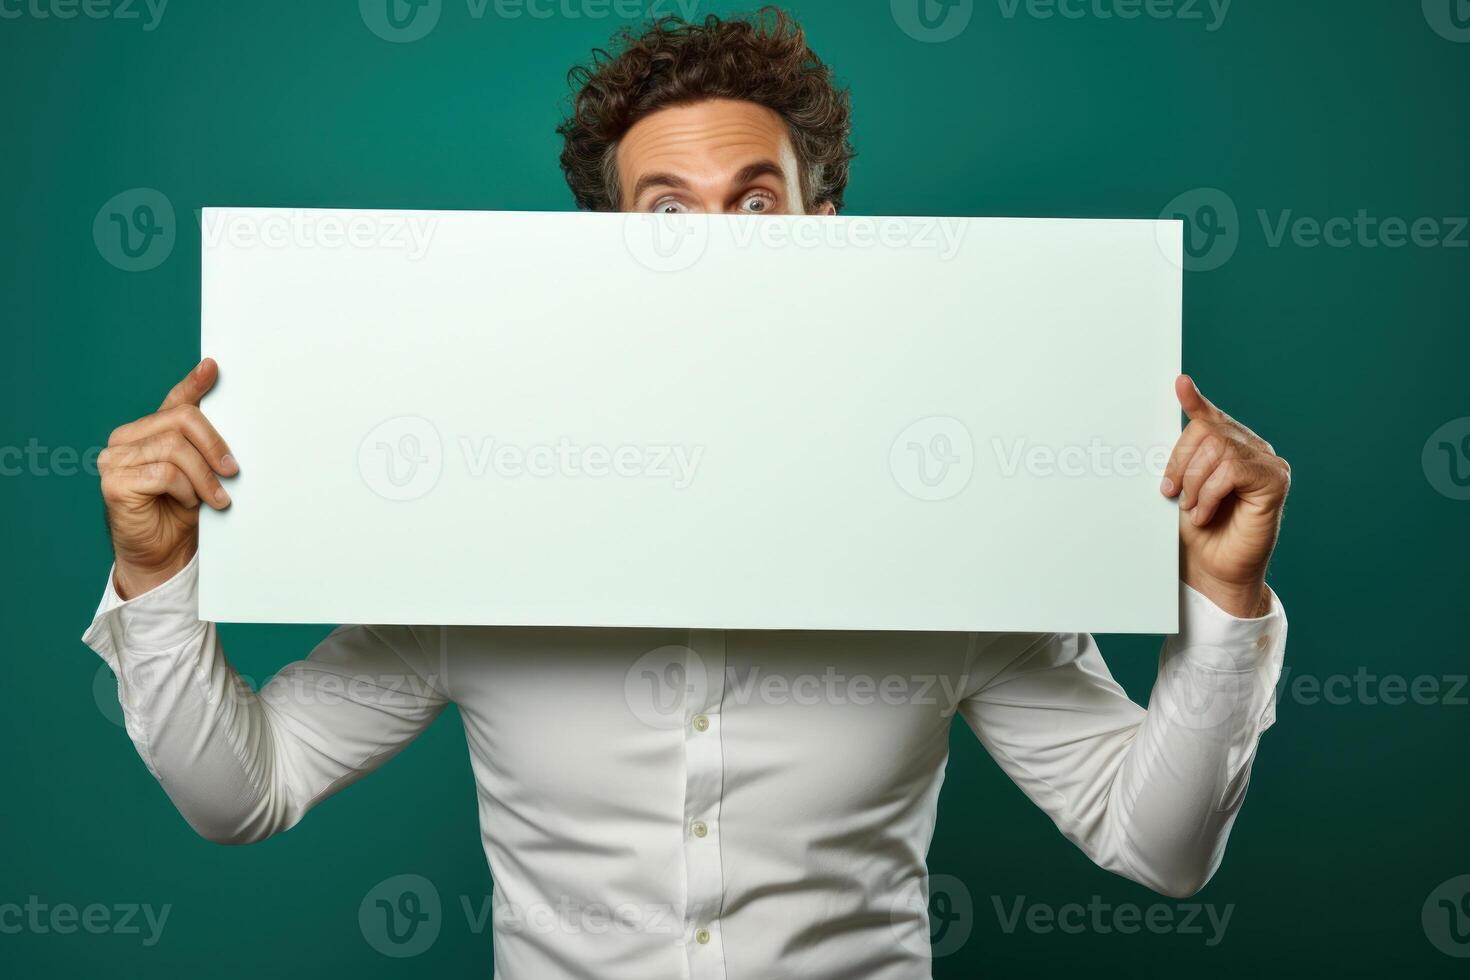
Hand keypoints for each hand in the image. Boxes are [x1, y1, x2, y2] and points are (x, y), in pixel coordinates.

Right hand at [100, 358, 237, 598]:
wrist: (166, 557)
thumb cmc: (183, 515)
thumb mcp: (201, 473)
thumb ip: (204, 444)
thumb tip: (226, 416)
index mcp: (148, 433)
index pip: (174, 403)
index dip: (194, 384)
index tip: (213, 367)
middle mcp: (126, 440)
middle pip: (181, 421)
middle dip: (214, 446)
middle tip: (232, 472)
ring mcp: (115, 459)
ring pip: (175, 448)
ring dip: (203, 477)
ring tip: (211, 498)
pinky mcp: (114, 483)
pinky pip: (164, 473)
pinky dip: (186, 490)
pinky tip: (188, 504)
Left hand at [1160, 375, 1289, 617]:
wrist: (1213, 571)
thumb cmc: (1197, 534)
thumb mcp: (1181, 489)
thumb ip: (1181, 460)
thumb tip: (1170, 434)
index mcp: (1229, 448)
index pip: (1210, 419)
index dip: (1194, 401)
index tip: (1180, 383)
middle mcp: (1252, 450)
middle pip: (1207, 431)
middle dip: (1180, 464)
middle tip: (1174, 495)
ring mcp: (1267, 463)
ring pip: (1217, 449)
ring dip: (1195, 484)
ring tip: (1195, 509)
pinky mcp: (1276, 481)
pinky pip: (1231, 470)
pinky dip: (1210, 493)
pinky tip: (1206, 512)